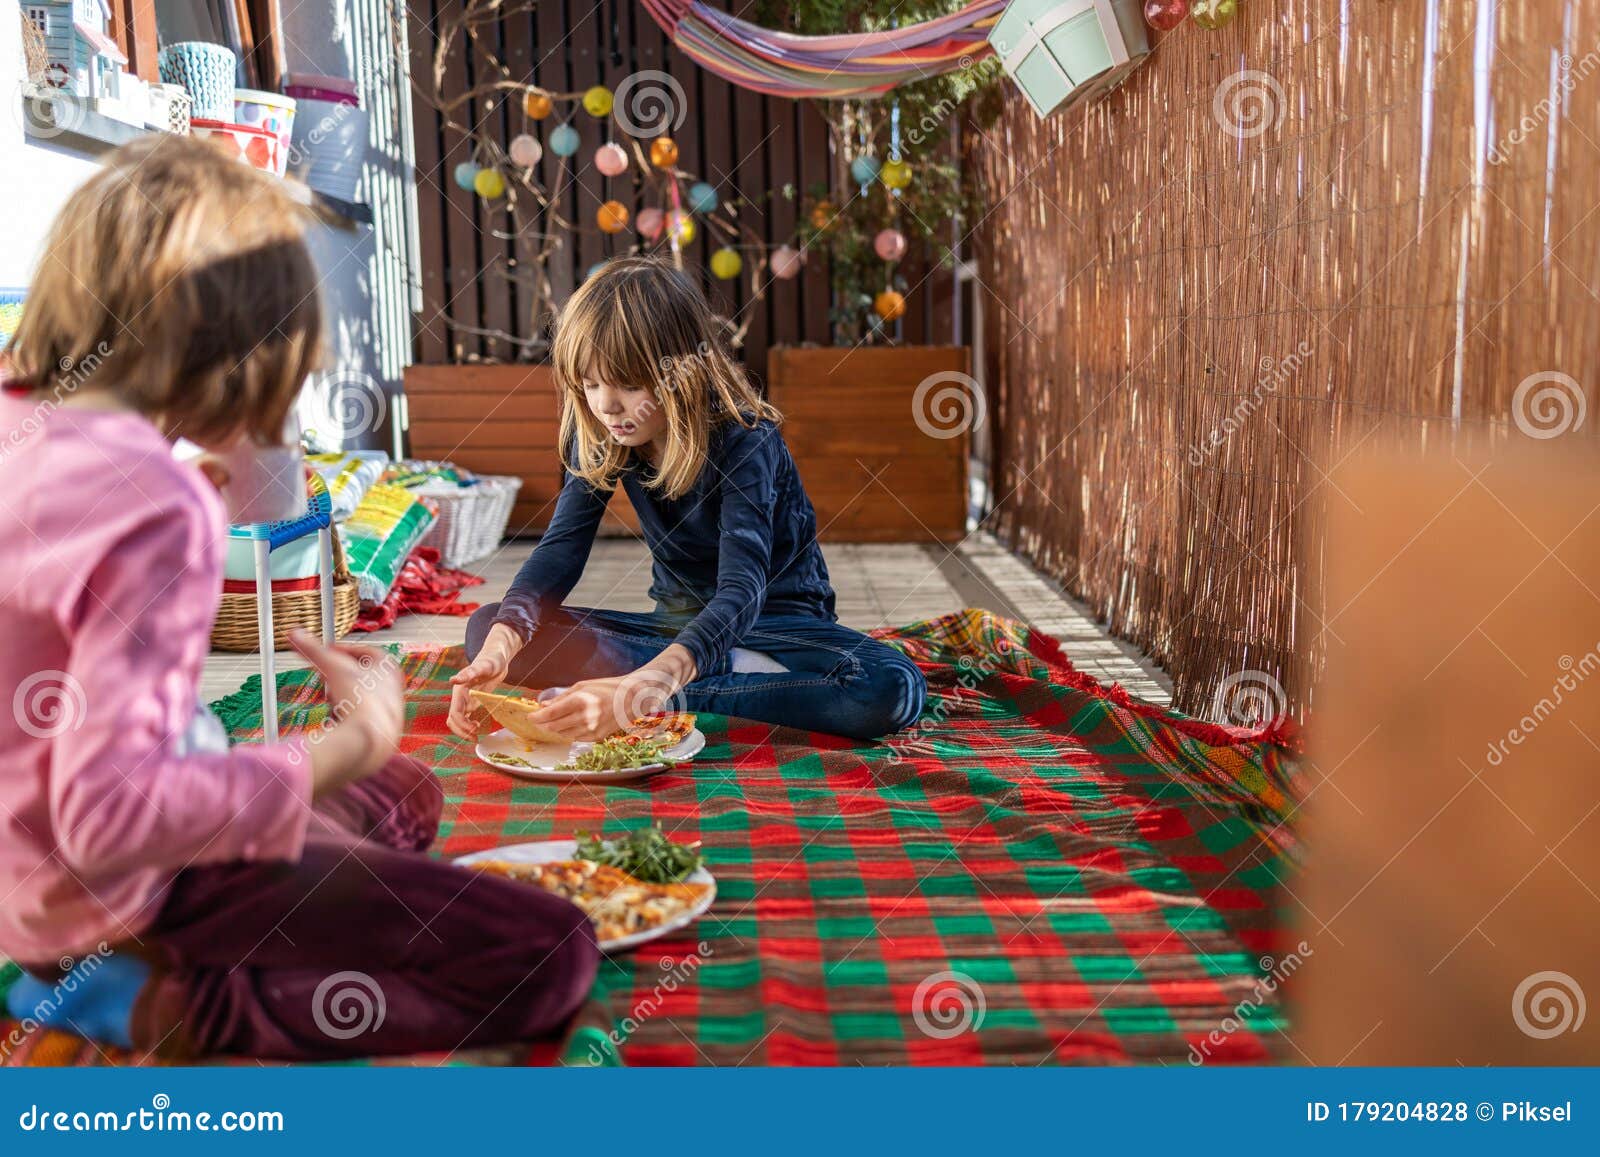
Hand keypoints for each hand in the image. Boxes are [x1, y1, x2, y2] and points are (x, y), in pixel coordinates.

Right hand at [288, 629, 404, 796]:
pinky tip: (337, 721)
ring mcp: (391, 713)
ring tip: (332, 701)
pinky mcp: (382, 734)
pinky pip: (359, 721)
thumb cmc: (358, 699)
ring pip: (362, 699)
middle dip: (342, 675)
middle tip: (325, 676)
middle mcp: (395, 691)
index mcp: (390, 670)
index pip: (369, 652)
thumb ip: (312, 649)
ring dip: (344, 697)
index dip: (345, 650)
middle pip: (365, 676)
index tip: (327, 653)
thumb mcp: (331, 666)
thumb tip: (293, 633)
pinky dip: (346, 718)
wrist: (370, 740)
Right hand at [447, 622, 521, 739]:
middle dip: (462, 731)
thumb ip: (469, 673)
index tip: (474, 731)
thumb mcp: (483, 666)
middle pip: (453, 720)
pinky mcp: (471, 701)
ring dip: (463, 730)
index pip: (455, 713)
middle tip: (475, 738)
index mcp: (459, 690)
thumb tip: (452, 680)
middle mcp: (459, 697)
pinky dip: (468, 725)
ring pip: (457, 720)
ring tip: (476, 735)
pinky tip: (478, 726)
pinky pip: (465, 717)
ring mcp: (464, 700)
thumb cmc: (491, 660)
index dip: (462, 725)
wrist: (496, 657)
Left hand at [537, 654, 689, 741]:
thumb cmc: (606, 688)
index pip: (551, 713)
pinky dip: (568, 732)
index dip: (537, 716)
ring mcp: (591, 729)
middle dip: (543, 723)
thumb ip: (561, 697)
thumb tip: (543, 705)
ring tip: (551, 722)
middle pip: (554, 726)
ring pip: (563, 734)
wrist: (631, 699)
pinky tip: (568, 725)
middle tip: (537, 720)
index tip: (530, 716)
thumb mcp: (582, 686)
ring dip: (554, 729)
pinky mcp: (596, 738)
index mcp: (581, 701)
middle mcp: (585, 717)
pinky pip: (575, 738)